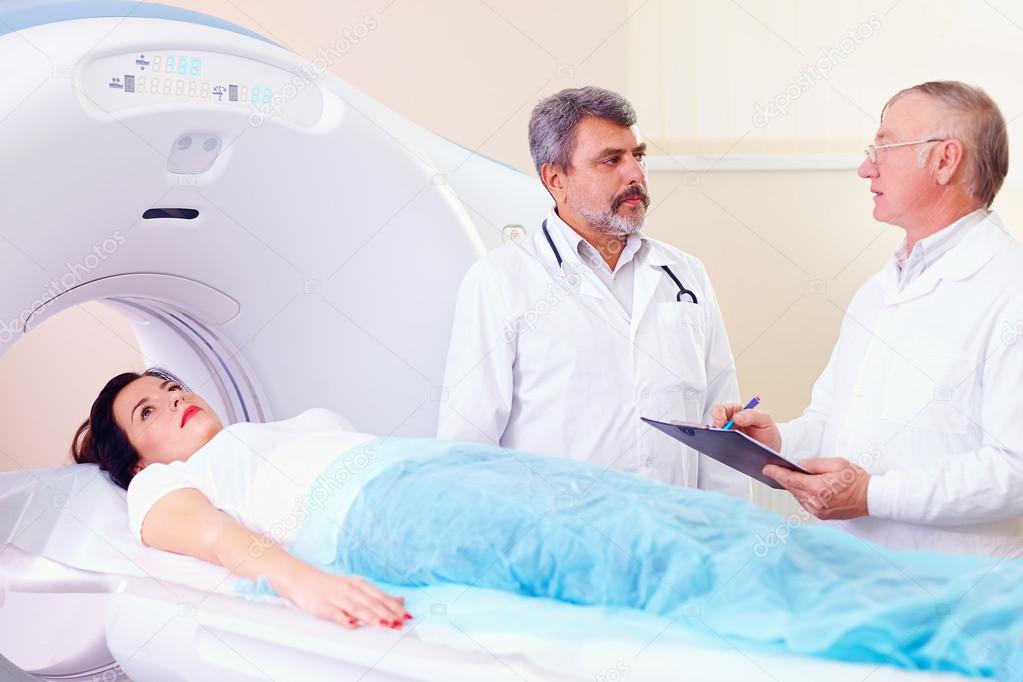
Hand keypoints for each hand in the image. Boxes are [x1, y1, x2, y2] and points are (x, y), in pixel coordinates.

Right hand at [281, 566, 410, 629]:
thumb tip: (400, 601)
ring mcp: (336, 598)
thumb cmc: (332, 586)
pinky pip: (335, 614)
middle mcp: (350, 590)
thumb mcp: (357, 586)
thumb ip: (377, 596)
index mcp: (359, 585)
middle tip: (399, 623)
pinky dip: (344, 619)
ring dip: (371, 617)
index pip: (380, 597)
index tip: (406, 615)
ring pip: (356, 608)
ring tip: (384, 624)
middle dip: (387, 613)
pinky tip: (353, 625)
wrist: (302, 580)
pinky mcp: (323, 607)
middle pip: (371, 603)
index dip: (394, 607)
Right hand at [709, 403, 781, 451]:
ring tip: (726, 442)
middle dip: (715, 428)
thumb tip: (736, 418)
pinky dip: (722, 448)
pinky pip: (720, 447)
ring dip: (718, 438)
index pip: (720, 409)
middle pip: (714, 422)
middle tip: (722, 433)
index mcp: (736, 412)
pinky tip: (728, 450)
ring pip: (716, 436)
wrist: (772, 449)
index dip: (718, 414)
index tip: (722, 422)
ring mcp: (727, 435)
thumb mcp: (766, 420)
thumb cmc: (768, 431)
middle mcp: (729, 423)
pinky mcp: (727, 447)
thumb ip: (753, 415)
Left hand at [763, 457, 869, 520]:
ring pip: (798, 496)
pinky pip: (805, 503)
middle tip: (774, 467)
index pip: (791, 480)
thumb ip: (813, 464)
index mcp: (818, 489)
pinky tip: (802, 486)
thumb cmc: (856, 479)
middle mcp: (816, 503)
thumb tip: (797, 465)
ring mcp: (818, 511)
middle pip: (792, 489)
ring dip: (793, 486)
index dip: (777, 473)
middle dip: (783, 478)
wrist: (872, 498)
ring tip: (788, 475)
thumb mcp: (836, 463)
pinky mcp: (821, 515)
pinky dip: (802, 494)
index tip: (766, 468)